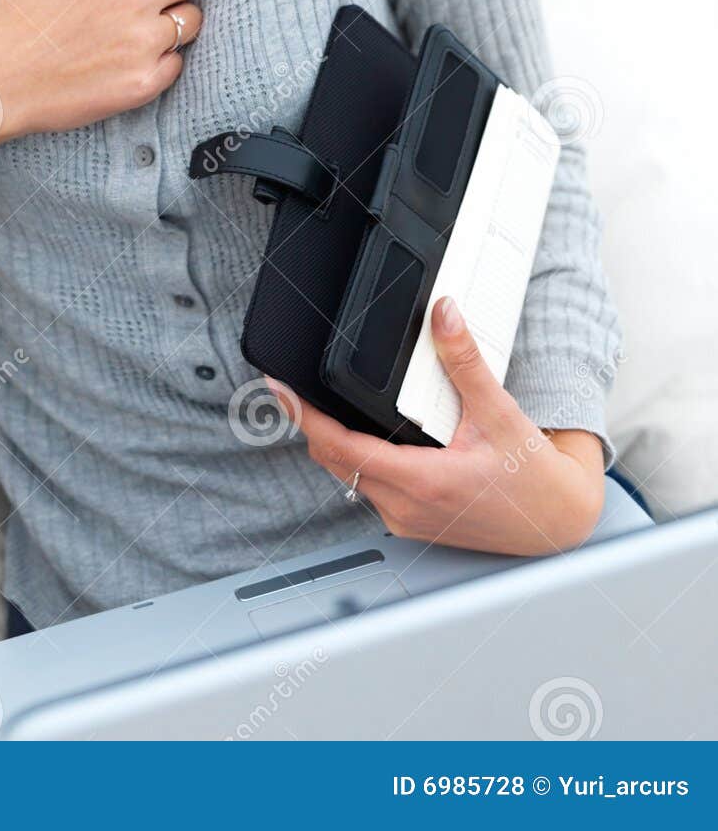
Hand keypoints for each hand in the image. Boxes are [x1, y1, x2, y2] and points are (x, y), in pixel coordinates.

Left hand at [268, 296, 604, 556]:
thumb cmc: (532, 478)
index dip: (304, 417)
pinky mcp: (412, 522)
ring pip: (350, 475)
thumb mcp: (498, 413)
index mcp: (422, 481)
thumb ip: (464, 362)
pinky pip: (371, 487)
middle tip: (294, 387)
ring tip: (325, 405)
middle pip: (336, 459)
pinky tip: (369, 436)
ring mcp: (406, 519)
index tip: (279, 389)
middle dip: (313, 423)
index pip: (340, 447)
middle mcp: (405, 507)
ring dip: (337, 441)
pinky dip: (360, 459)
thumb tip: (444, 316)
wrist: (558, 522)